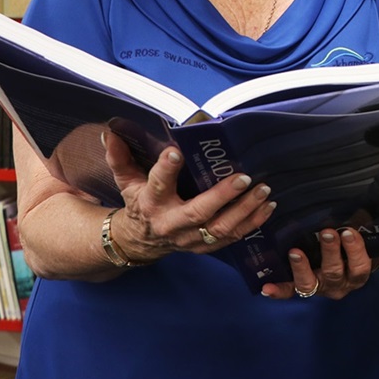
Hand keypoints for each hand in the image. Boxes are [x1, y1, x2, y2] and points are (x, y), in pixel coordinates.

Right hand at [102, 131, 275, 262]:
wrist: (140, 241)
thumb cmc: (138, 203)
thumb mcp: (126, 181)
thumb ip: (119, 157)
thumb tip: (110, 131)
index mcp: (151, 203)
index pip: (157, 184)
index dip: (166, 169)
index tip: (176, 151)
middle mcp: (172, 223)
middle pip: (198, 212)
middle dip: (222, 196)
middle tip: (243, 178)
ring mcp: (191, 238)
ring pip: (221, 228)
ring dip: (245, 210)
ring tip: (263, 190)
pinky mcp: (206, 246)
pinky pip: (232, 237)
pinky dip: (252, 223)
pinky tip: (267, 206)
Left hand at [261, 227, 375, 300]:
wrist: (346, 267)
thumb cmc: (352, 248)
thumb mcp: (359, 238)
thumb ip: (359, 224)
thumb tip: (357, 203)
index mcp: (355, 273)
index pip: (359, 266)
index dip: (355, 250)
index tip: (349, 232)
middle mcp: (338, 284)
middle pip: (334, 273)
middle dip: (330, 252)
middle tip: (327, 233)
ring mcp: (319, 289)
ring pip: (310, 284)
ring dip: (301, 268)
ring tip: (295, 252)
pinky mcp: (301, 289)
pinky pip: (289, 292)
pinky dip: (278, 291)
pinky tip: (267, 288)